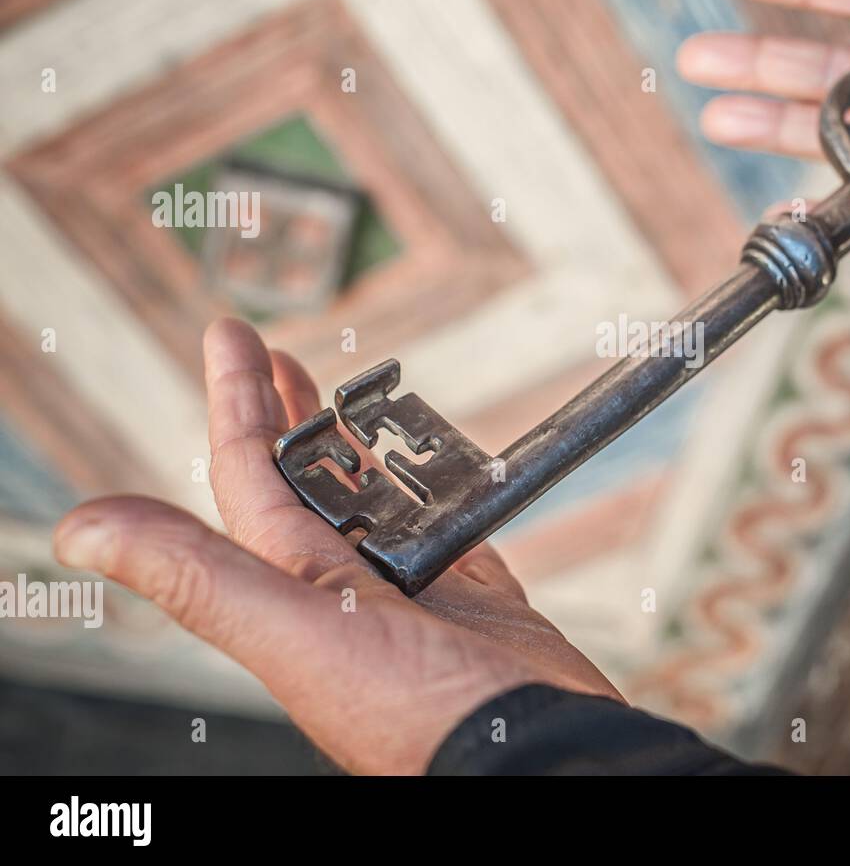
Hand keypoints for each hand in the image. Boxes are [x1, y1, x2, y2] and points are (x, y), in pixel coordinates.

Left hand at [53, 319, 618, 774]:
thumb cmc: (419, 714)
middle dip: (290, 411)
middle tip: (282, 350)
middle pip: (307, 480)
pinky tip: (441, 460)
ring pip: (379, 498)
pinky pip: (455, 521)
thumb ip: (202, 577)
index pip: (252, 475)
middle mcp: (345, 586)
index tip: (232, 333)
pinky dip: (445, 486)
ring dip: (364, 443)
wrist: (531, 754)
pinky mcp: (477, 596)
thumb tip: (80, 529)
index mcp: (295, 585)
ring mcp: (415, 590)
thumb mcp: (298, 635)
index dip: (238, 401)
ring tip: (358, 394)